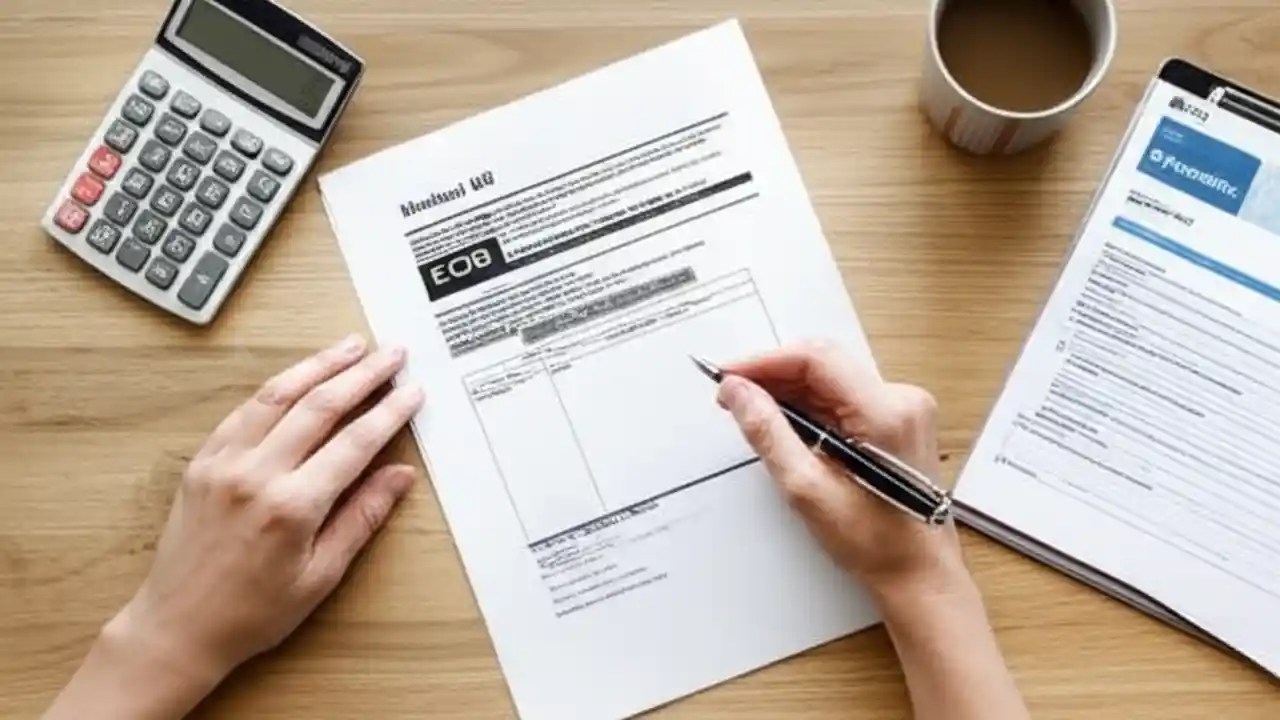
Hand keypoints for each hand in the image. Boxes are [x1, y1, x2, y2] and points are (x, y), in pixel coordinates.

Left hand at [46, 336, 423, 719]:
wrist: (178, 627)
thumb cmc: (254, 612)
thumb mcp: (322, 574)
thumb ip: (362, 517)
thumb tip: (400, 475)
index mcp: (293, 506)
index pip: (354, 442)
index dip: (389, 412)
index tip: (412, 391)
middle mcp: (256, 474)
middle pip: (320, 406)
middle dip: (362, 374)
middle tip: (392, 353)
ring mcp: (223, 463)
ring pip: (278, 394)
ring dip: (319, 365)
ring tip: (350, 346)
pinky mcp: (202, 462)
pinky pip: (244, 411)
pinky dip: (276, 387)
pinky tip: (298, 376)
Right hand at [718, 344, 1028, 719]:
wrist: (918, 572)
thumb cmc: (876, 543)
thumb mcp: (807, 489)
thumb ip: (768, 433)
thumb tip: (738, 393)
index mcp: (886, 413)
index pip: (815, 359)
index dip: (764, 362)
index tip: (729, 375)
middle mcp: (902, 399)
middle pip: (823, 363)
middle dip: (772, 375)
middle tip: (733, 395)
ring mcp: (904, 407)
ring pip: (830, 379)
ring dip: (789, 390)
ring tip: (751, 411)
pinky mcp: (898, 419)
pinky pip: (843, 396)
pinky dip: (810, 405)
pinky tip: (785, 423)